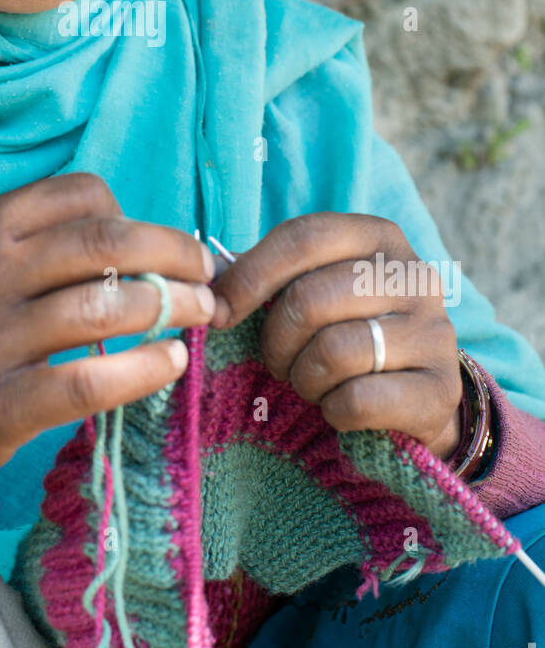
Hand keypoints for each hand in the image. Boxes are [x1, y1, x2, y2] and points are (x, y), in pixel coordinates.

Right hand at [0, 173, 215, 579]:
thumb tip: (143, 238)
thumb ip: (41, 242)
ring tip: (200, 315)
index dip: (138, 217)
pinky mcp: (0, 403)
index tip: (165, 247)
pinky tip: (170, 363)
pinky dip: (145, 369)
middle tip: (206, 276)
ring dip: (171, 308)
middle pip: (106, 243)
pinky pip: (91, 380)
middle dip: (173, 255)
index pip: (83, 195)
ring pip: (105, 308)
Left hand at [208, 213, 462, 461]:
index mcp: (377, 237)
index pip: (303, 237)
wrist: (418, 396)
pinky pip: (358, 400)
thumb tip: (206, 278)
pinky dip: (334, 410)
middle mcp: (415, 275)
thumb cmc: (347, 331)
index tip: (218, 312)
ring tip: (309, 382)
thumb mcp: (314, 290)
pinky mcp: (440, 390)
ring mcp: (435, 332)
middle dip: (276, 340)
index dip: (250, 276)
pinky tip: (339, 407)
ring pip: (335, 351)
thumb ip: (266, 276)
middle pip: (312, 298)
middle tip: (276, 361)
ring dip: (304, 378)